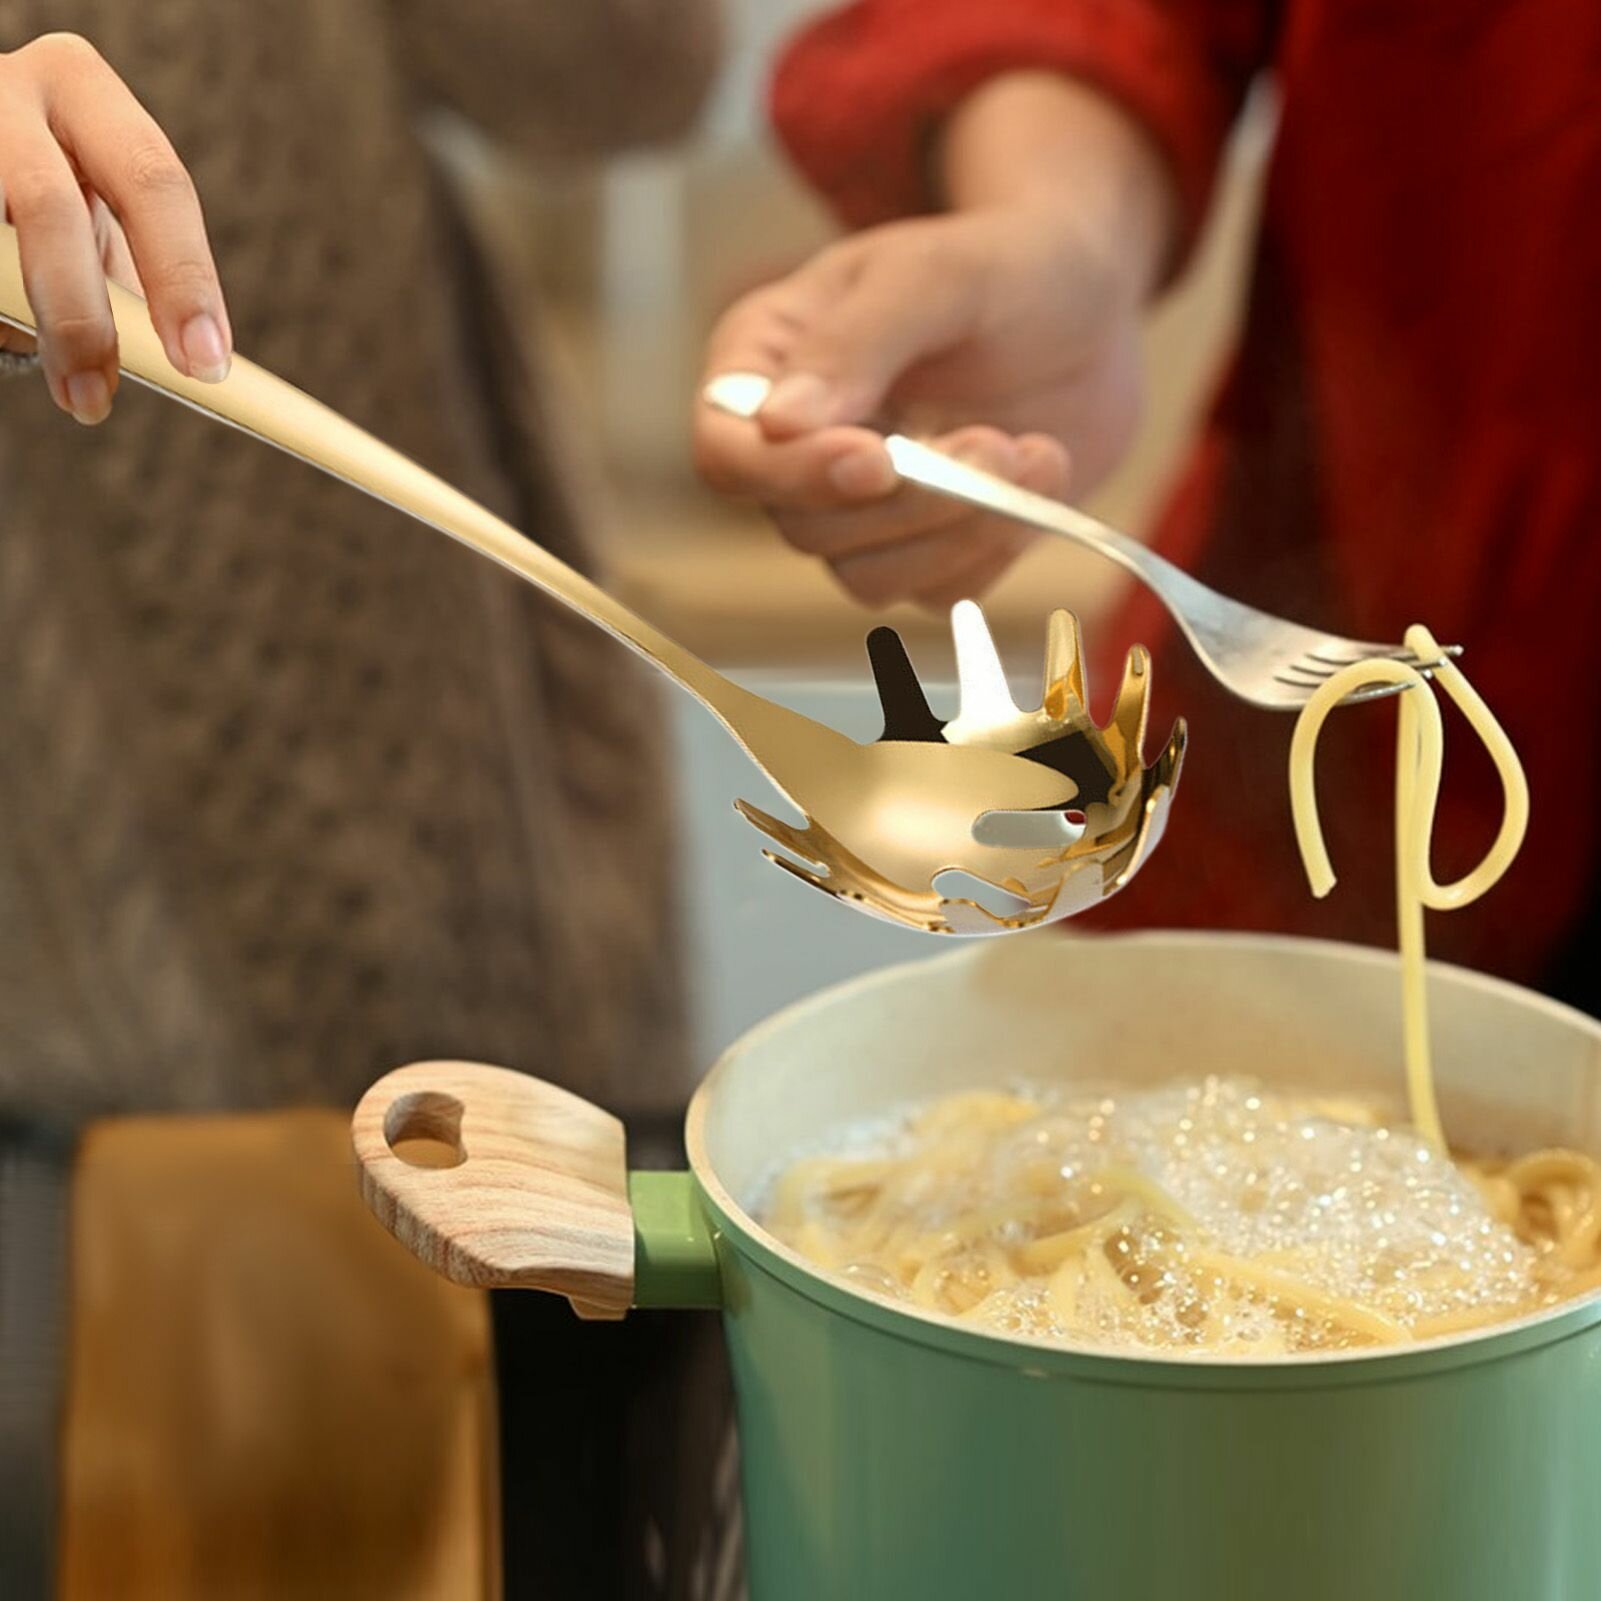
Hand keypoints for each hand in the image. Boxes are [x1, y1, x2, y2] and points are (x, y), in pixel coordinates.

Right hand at [0, 32, 229, 422]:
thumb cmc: (50, 210)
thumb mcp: (96, 223)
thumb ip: (136, 279)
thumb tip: (191, 368)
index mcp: (85, 92)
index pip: (155, 185)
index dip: (183, 279)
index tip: (206, 364)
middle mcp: (11, 88)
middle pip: (52, 207)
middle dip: (81, 315)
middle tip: (98, 399)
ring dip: (33, 325)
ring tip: (65, 390)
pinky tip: (12, 332)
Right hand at [694, 74, 1171, 609]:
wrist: (1091, 307)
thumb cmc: (1001, 266)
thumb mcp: (934, 274)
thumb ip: (857, 340)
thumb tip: (779, 424)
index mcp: (765, 362)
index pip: (726, 453)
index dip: (789, 475)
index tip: (876, 460)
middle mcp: (798, 448)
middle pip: (805, 526)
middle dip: (910, 499)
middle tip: (995, 441)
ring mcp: (860, 509)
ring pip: (867, 575)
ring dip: (958, 529)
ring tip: (1030, 451)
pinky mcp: (926, 548)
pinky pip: (937, 590)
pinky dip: (996, 545)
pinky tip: (1041, 470)